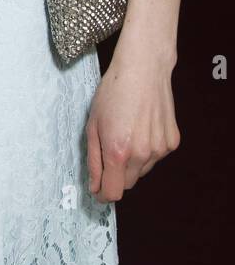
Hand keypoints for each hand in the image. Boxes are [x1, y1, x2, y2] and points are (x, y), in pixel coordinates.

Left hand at [85, 51, 180, 202]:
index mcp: (118, 152)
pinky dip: (147, 149)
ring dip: (132, 161)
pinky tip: (142, 127)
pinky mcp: (172, 142)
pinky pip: (156, 157)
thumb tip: (95, 186)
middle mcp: (142, 154)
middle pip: (127, 183)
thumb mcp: (92, 125)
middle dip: (116, 175)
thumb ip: (94, 160)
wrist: (143, 70)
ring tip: (127, 132)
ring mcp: (160, 150)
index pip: (113, 192)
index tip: (98, 189)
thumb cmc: (113, 92)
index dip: (103, 194)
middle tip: (109, 149)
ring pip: (142, 171)